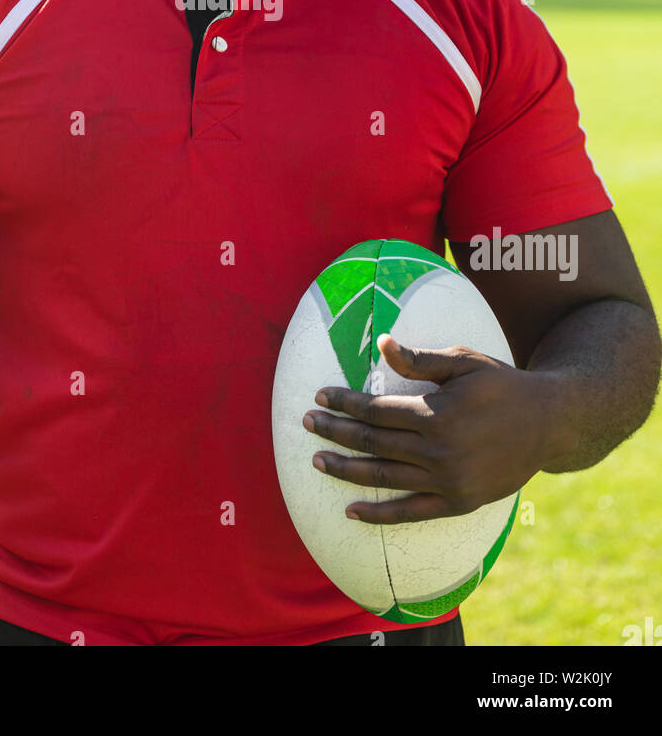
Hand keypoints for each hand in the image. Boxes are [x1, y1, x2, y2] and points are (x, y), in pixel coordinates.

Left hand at [302, 333, 551, 522]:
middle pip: (373, 442)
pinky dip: (380, 514)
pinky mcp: (459, 502)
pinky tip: (352, 511)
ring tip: (317, 460)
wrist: (549, 423)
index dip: (345, 403)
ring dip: (347, 470)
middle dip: (335, 432)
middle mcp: (439, 450)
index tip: (320, 395)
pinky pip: (411, 512)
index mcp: (437, 413)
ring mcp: (449, 480)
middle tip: (307, 423)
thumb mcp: (464, 361)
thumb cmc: (502, 384)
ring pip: (384, 477)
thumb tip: (383, 342)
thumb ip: (420, 359)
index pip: (376, 409)